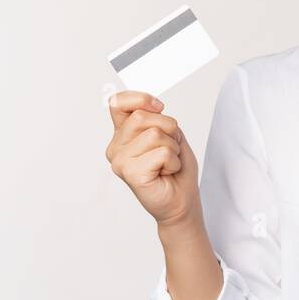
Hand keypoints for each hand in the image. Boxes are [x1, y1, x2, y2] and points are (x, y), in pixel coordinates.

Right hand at [105, 91, 201, 229]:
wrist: (182, 200)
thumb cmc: (175, 169)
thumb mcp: (169, 133)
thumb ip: (155, 116)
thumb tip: (150, 105)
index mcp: (122, 134)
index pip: (118, 102)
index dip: (141, 99)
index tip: (159, 107)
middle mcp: (116, 147)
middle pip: (141, 116)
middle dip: (168, 129)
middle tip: (169, 148)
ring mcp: (120, 161)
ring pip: (154, 134)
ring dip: (172, 147)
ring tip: (167, 162)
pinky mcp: (130, 173)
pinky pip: (161, 153)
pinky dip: (173, 161)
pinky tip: (166, 172)